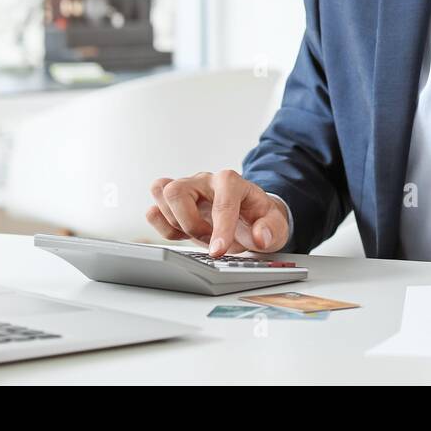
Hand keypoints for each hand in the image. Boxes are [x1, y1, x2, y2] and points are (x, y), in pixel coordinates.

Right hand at [146, 170, 289, 257]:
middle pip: (177, 190)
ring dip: (176, 222)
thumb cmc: (258, 218)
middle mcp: (205, 180)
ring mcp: (187, 188)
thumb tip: (261, 237)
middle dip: (189, 222)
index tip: (218, 251)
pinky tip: (183, 234)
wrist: (248, 217)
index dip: (220, 227)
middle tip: (206, 238)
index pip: (222, 200)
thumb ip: (272, 229)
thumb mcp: (275, 225)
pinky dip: (164, 227)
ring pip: (162, 193)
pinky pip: (154, 211)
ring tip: (197, 234)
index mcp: (232, 182)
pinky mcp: (174, 202)